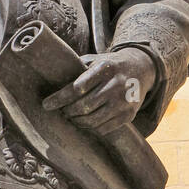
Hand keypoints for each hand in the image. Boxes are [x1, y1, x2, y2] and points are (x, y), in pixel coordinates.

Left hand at [42, 47, 156, 135]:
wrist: (142, 69)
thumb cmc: (110, 66)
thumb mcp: (96, 60)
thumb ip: (77, 68)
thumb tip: (50, 78)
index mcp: (105, 68)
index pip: (77, 87)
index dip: (59, 98)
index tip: (46, 104)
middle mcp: (117, 84)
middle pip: (84, 106)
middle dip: (68, 111)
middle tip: (61, 112)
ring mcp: (124, 101)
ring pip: (93, 120)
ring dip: (77, 121)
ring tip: (71, 117)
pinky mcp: (129, 114)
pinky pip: (105, 128)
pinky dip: (91, 128)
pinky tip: (85, 122)